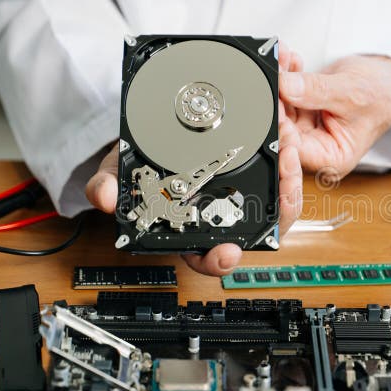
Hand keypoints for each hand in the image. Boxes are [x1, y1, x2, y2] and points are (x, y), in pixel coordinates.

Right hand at [85, 46, 302, 275]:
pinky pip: (276, 175)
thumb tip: (104, 196)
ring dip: (287, 178)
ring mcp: (238, 196)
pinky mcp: (253, 173)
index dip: (219, 259)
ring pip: (275, 204)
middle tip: (281, 179)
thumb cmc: (138, 162)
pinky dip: (283, 157)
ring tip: (285, 146)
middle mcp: (217, 217)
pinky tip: (282, 135)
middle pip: (256, 231)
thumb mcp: (120, 170)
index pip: (207, 256)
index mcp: (187, 229)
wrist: (149, 131)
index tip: (228, 250)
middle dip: (278, 208)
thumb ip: (110, 183)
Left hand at [279, 55, 390, 182]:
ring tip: (282, 58)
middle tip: (273, 73)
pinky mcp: (305, 109)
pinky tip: (289, 60)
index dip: (280, 125)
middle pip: (283, 127)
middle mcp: (317, 146)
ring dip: (280, 81)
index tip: (273, 100)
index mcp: (331, 157)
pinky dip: (286, 75)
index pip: (295, 148)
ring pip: (282, 107)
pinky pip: (288, 94)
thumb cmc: (384, 95)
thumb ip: (316, 91)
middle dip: (277, 98)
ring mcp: (309, 127)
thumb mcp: (351, 92)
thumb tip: (284, 86)